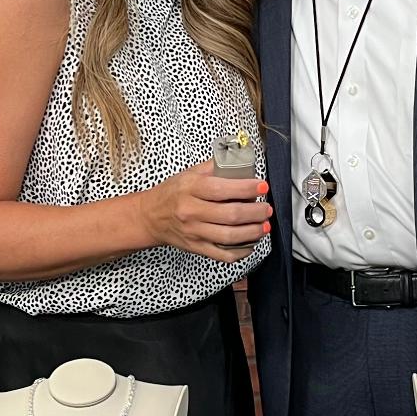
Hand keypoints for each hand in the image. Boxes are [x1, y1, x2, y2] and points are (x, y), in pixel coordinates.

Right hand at [136, 163, 271, 261]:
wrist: (150, 217)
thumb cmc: (172, 194)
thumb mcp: (189, 174)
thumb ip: (214, 167)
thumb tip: (240, 161)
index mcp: (190, 189)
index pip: (222, 189)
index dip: (246, 188)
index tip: (262, 187)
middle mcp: (192, 212)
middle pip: (230, 215)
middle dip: (255, 212)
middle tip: (266, 209)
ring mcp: (194, 232)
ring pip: (229, 236)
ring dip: (253, 232)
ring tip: (263, 226)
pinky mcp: (196, 247)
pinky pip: (222, 254)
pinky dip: (241, 251)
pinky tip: (250, 243)